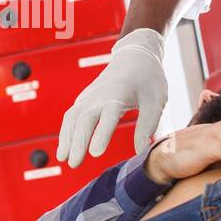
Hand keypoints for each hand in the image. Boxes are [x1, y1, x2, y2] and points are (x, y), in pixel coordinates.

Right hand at [57, 28, 167, 167]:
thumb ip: (147, 126)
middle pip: (84, 119)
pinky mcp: (84, 99)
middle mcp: (99, 95)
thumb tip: (140, 151)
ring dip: (66, 138)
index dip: (101, 134)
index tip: (96, 153)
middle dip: (78, 142)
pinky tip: (64, 148)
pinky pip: (70, 116)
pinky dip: (65, 132)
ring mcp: (89, 96)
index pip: (108, 116)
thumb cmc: (148, 79)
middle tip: (75, 163)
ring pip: (73, 118)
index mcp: (119, 94)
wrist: (135, 56)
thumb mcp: (156, 102)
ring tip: (64, 159)